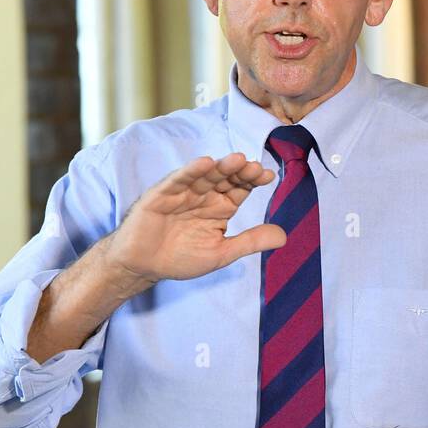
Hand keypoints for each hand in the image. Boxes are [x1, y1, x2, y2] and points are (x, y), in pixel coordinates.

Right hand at [104, 152, 284, 290]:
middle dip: (240, 171)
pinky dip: (190, 171)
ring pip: (204, 176)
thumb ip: (250, 242)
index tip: (268, 175)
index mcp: (220, 207)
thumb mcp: (221, 253)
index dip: (253, 180)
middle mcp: (204, 196)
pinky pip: (178, 181)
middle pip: (225, 178)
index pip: (240, 188)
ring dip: (220, 167)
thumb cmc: (181, 258)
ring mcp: (183, 193)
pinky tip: (205, 163)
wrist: (143, 267)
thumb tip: (284, 237)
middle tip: (254, 166)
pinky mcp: (161, 195)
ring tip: (237, 160)